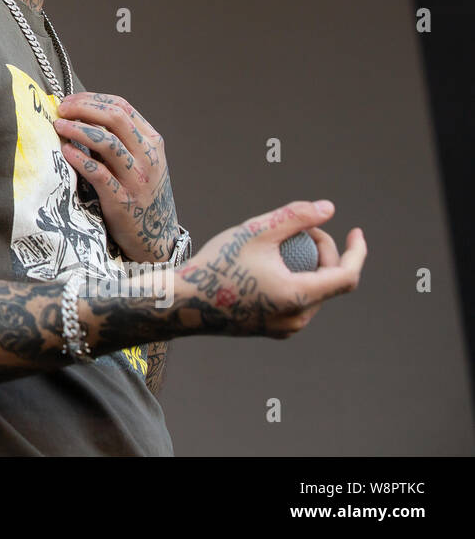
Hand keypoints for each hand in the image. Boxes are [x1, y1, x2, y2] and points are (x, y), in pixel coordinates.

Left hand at [54, 92, 176, 261]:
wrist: (156, 238)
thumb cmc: (140, 194)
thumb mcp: (140, 162)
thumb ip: (119, 140)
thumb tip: (81, 117)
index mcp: (152, 142)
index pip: (122, 107)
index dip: (92, 99)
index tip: (70, 100)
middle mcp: (148, 157)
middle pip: (115, 118)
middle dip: (83, 108)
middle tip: (61, 109)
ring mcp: (137, 179)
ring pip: (108, 142)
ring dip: (79, 130)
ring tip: (59, 125)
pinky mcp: (122, 200)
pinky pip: (99, 173)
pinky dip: (80, 159)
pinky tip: (65, 152)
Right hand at [175, 200, 366, 337]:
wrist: (182, 302)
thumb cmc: (217, 264)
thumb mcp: (256, 232)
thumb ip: (295, 217)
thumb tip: (329, 208)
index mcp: (298, 297)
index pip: (347, 276)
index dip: (356, 251)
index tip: (355, 231)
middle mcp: (296, 319)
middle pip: (329, 281)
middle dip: (323, 251)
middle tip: (300, 229)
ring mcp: (284, 328)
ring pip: (313, 293)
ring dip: (309, 266)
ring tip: (283, 246)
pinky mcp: (270, 330)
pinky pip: (296, 304)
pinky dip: (294, 281)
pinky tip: (271, 266)